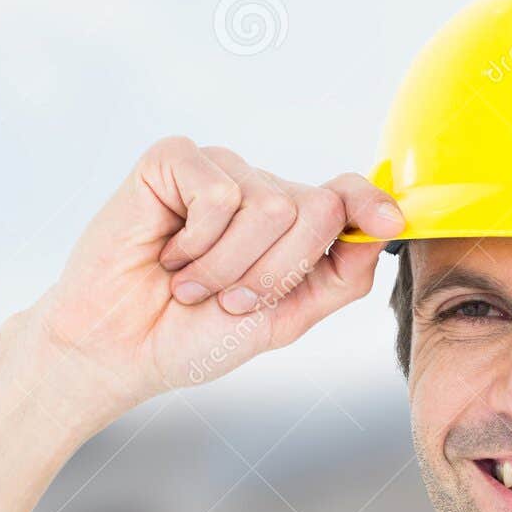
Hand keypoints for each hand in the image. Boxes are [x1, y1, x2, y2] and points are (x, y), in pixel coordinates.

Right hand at [31, 136, 402, 422]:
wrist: (120, 350)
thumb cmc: (194, 337)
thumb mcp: (284, 318)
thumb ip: (337, 279)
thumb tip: (381, 232)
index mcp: (291, 228)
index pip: (345, 196)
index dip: (372, 204)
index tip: (391, 222)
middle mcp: (259, 190)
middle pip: (316, 210)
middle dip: (276, 272)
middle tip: (228, 300)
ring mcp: (219, 171)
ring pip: (269, 205)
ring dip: (228, 266)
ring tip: (192, 284)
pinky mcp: (173, 161)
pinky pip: (218, 192)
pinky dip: (196, 241)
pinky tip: (169, 253)